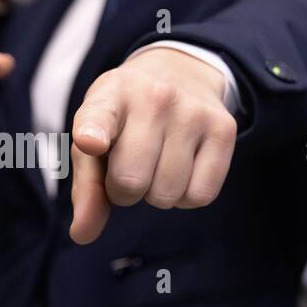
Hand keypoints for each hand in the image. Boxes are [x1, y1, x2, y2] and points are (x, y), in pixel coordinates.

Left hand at [69, 48, 236, 244]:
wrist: (181, 72)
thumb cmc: (126, 119)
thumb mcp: (96, 139)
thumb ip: (86, 187)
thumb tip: (83, 234)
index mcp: (109, 95)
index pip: (98, 118)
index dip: (92, 135)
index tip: (90, 143)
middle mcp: (153, 98)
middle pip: (131, 181)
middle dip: (124, 190)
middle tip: (129, 167)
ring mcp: (192, 111)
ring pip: (167, 195)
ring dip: (157, 194)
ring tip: (157, 164)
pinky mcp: (223, 129)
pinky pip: (200, 196)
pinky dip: (186, 197)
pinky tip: (181, 170)